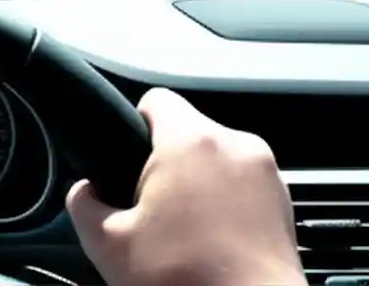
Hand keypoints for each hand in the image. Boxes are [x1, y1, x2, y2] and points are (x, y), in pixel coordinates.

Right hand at [66, 88, 303, 285]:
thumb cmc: (185, 281)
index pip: (155, 100)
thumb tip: (84, 192)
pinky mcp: (285, 202)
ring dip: (198, 184)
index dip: (133, 125)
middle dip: (165, 164)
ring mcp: (267, 173)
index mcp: (190, 142)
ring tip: (183, 232)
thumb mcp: (108, 245)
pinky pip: (243, 185)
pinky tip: (211, 243)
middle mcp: (235, 145)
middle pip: (187, 132)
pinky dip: (226, 204)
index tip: (127, 159)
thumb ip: (84, 204)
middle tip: (149, 210)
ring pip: (217, 159)